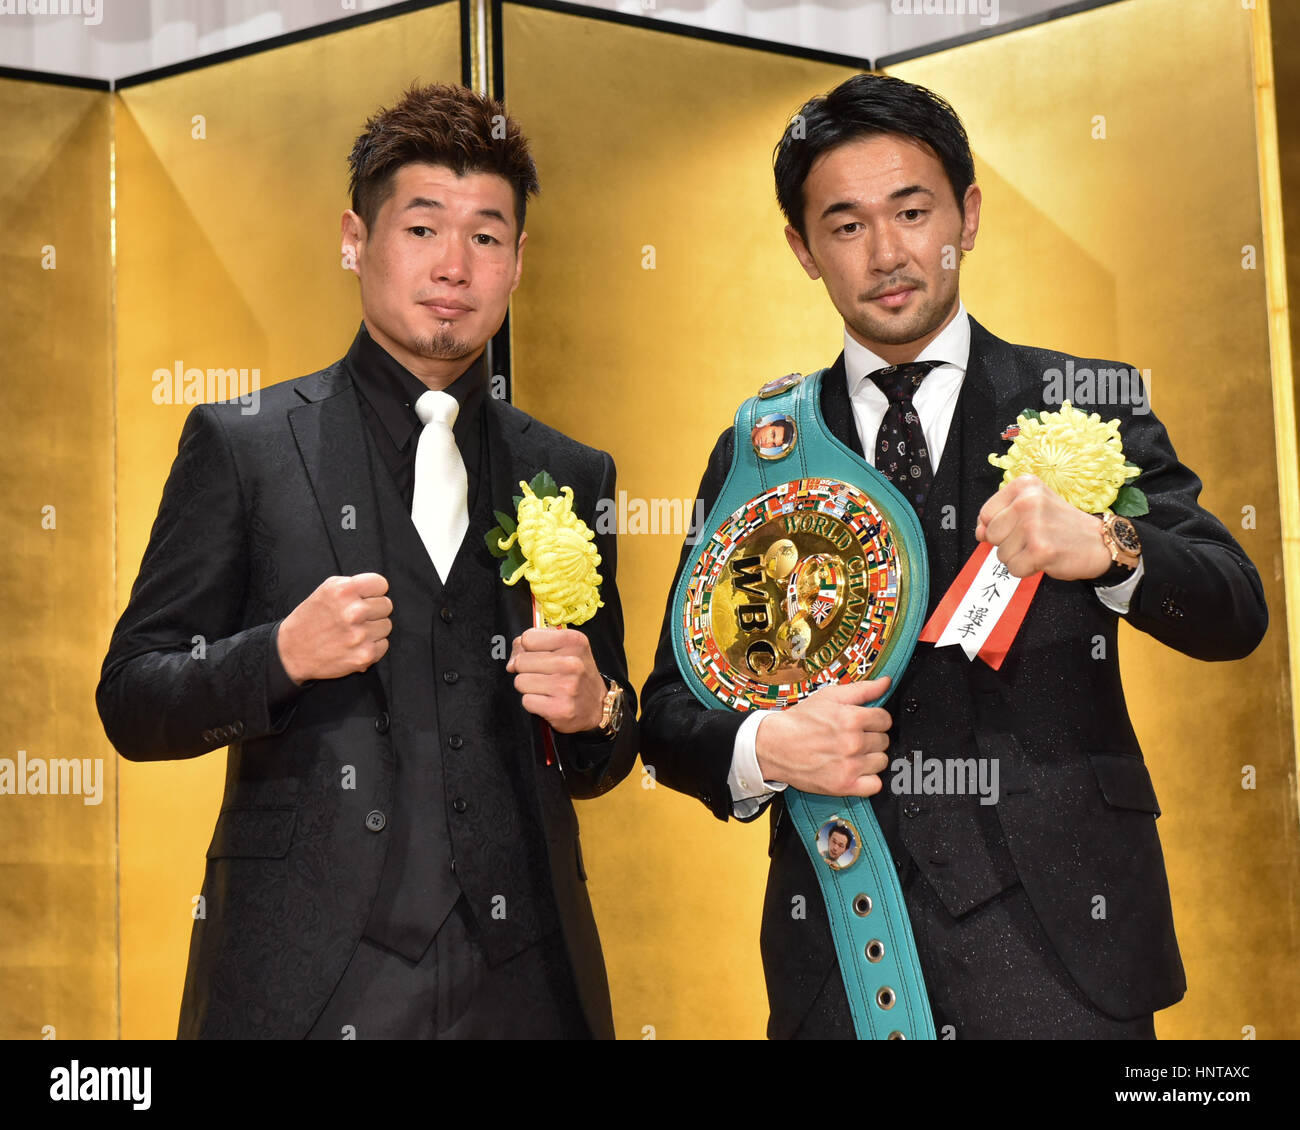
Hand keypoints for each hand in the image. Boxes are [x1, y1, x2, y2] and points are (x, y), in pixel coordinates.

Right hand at [276, 573, 391, 683]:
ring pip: (386, 625)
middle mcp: (354, 611)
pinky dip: (372, 646)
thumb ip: (354, 585)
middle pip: (386, 605)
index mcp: (344, 590)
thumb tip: (381, 589)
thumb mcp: (327, 589)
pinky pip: (384, 645)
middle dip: (373, 610)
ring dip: (373, 629)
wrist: (292, 651)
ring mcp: (360, 635)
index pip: (381, 584)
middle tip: (355, 617)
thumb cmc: (312, 618)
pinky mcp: (365, 655)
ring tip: (353, 631)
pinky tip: (354, 645)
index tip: (363, 598)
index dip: (372, 592)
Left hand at [506, 628, 605, 733]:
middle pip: (521, 661)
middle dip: (527, 670)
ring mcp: (567, 686)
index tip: (540, 656)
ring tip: (547, 688)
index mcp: (574, 641)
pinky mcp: (560, 709)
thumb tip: (511, 663)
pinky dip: (533, 703)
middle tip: (545, 675)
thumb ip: (532, 645)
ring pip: (520, 682)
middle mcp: (572, 663)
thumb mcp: (564, 649)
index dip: (528, 649)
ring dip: (529, 687)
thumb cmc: (576, 675)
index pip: (528, 638)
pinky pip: (526, 701)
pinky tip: (548, 701)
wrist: (598, 706)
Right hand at [754, 677, 891, 797]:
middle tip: (853, 738)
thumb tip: (886, 682)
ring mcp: (849, 766)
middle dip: (871, 738)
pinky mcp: (844, 785)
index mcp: (851, 718)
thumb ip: (862, 689)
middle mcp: (853, 742)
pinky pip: (875, 785)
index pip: (885, 720)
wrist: (774, 745)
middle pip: (884, 741)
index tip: (864, 723)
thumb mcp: (829, 696)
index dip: (875, 720)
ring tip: (852, 754)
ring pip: (881, 762)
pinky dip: (868, 780)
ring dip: (870, 758)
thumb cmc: (800, 721)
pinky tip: (855, 771)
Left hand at [975, 475, 1111, 579]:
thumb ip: (1000, 516)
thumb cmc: (1062, 525)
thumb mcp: (1032, 506)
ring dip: (1019, 557)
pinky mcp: (1040, 549)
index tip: (1016, 528)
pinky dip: (1027, 570)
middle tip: (1034, 538)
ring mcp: (1034, 526)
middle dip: (1008, 543)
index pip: (986, 514)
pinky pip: (1014, 569)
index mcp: (1024, 485)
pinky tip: (1044, 558)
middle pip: (991, 535)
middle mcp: (1028, 501)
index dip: (995, 528)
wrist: (1100, 541)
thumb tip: (979, 533)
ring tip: (1040, 546)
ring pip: (1001, 554)